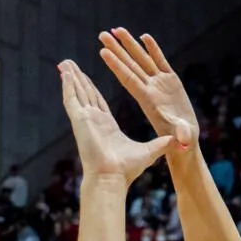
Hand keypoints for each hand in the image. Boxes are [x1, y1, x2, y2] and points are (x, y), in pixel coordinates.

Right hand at [59, 59, 171, 185]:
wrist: (112, 177)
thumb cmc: (126, 169)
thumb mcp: (149, 151)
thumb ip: (161, 144)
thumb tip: (175, 141)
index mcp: (107, 126)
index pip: (98, 102)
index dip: (93, 89)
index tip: (88, 79)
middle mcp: (94, 120)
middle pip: (86, 94)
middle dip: (79, 79)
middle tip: (72, 65)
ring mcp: (86, 119)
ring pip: (77, 93)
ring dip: (71, 77)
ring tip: (66, 63)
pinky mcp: (80, 119)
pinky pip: (72, 98)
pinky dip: (68, 84)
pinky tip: (65, 72)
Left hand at [96, 28, 198, 148]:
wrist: (184, 141)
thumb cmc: (181, 142)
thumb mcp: (181, 138)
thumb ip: (181, 134)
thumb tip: (184, 138)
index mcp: (148, 100)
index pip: (128, 79)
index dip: (117, 65)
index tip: (103, 51)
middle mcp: (151, 89)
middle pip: (130, 65)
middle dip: (117, 49)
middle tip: (102, 34)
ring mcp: (160, 83)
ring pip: (142, 59)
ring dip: (130, 45)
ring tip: (117, 30)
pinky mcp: (172, 81)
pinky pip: (160, 61)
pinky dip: (153, 49)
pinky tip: (144, 37)